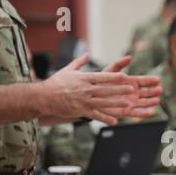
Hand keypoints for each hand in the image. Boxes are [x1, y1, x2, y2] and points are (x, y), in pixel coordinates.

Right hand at [39, 54, 161, 123]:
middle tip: (132, 89)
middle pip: (105, 89)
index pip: (101, 76)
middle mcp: (85, 89)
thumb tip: (87, 54)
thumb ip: (79, 62)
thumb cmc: (56, 83)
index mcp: (83, 78)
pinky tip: (115, 120)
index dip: (114, 77)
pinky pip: (95, 115)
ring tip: (127, 104)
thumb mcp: (68, 70)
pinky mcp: (80, 111)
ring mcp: (83, 101)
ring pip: (103, 102)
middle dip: (119, 90)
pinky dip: (105, 118)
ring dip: (116, 103)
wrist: (43, 97)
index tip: (124, 76)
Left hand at [100, 56, 161, 118]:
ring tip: (157, 100)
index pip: (144, 81)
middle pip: (146, 92)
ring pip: (144, 103)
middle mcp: (133, 93)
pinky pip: (136, 113)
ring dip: (151, 102)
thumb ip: (119, 64)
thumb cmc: (100, 82)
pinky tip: (149, 112)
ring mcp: (130, 102)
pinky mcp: (126, 112)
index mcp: (131, 82)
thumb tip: (129, 57)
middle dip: (153, 92)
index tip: (158, 79)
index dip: (151, 80)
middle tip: (159, 90)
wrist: (92, 96)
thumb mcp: (110, 70)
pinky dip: (143, 113)